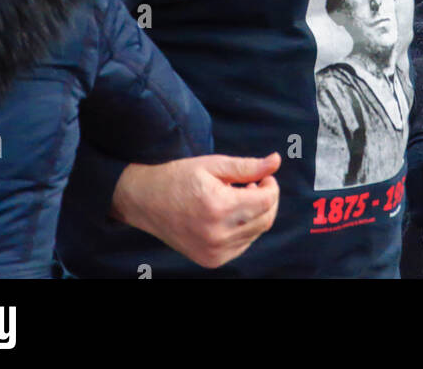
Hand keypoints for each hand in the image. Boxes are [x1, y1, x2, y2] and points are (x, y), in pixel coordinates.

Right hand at [112, 152, 280, 268]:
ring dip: (255, 214)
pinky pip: (242, 245)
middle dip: (268, 200)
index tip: (264, 176)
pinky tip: (229, 214)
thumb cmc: (179, 177)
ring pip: (255, 233)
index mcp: (219, 208)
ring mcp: (214, 252)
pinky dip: (244, 229)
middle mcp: (218, 235)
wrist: (146, 201)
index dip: (271, 185)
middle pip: (265, 220)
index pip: (266, 201)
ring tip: (236, 197)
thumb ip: (247, 167)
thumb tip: (276, 160)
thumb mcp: (213, 165)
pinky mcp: (211, 260)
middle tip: (254, 184)